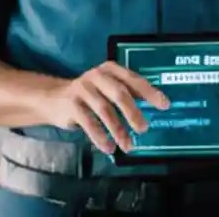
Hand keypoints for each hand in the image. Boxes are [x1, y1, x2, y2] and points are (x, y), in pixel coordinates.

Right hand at [43, 61, 169, 153]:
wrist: (54, 98)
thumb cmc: (90, 95)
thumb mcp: (108, 89)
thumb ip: (128, 93)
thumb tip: (156, 105)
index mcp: (110, 70)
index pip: (133, 79)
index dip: (149, 92)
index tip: (164, 105)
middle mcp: (97, 76)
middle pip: (119, 93)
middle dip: (133, 112)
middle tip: (144, 129)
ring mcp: (83, 89)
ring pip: (104, 110)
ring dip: (118, 130)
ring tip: (128, 145)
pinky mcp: (71, 104)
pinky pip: (88, 122)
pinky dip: (100, 136)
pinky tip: (108, 148)